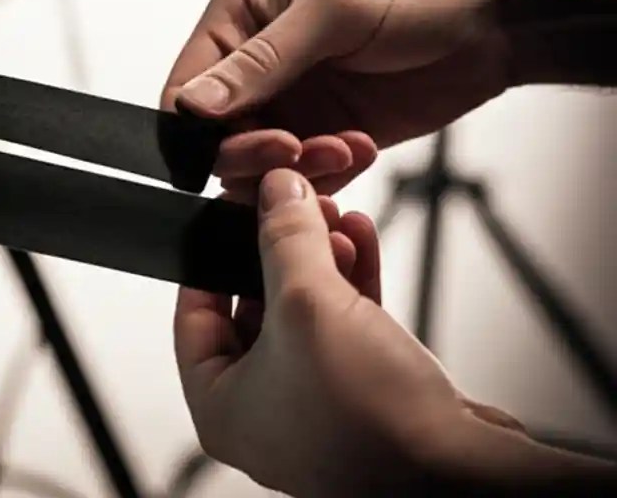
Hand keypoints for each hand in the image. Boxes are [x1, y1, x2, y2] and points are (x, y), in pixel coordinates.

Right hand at [161, 0, 516, 194]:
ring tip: (346, 148)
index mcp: (238, 18)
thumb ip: (260, 60)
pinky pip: (297, 179)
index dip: (203, 129)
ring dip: (296, 169)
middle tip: (300, 148)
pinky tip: (363, 147)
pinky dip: (325, 177)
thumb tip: (192, 105)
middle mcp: (253, 66)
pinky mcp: (321, 136)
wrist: (495, 20)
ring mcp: (288, 104)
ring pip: (254, 167)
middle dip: (255, 152)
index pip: (185, 89)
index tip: (258, 137)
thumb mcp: (333, 11)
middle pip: (213, 139)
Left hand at [174, 169, 528, 496]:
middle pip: (253, 307)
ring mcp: (317, 405)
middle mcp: (263, 412)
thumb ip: (286, 238)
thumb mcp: (309, 305)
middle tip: (290, 204)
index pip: (194, 316)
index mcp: (221, 406)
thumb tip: (275, 189)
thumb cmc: (370, 423)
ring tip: (333, 212)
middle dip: (278, 250)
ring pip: (306, 313)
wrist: (463, 475)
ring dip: (320, 258)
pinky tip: (361, 238)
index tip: (226, 216)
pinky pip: (348, 326)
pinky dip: (353, 282)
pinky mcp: (368, 395)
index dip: (209, 258)